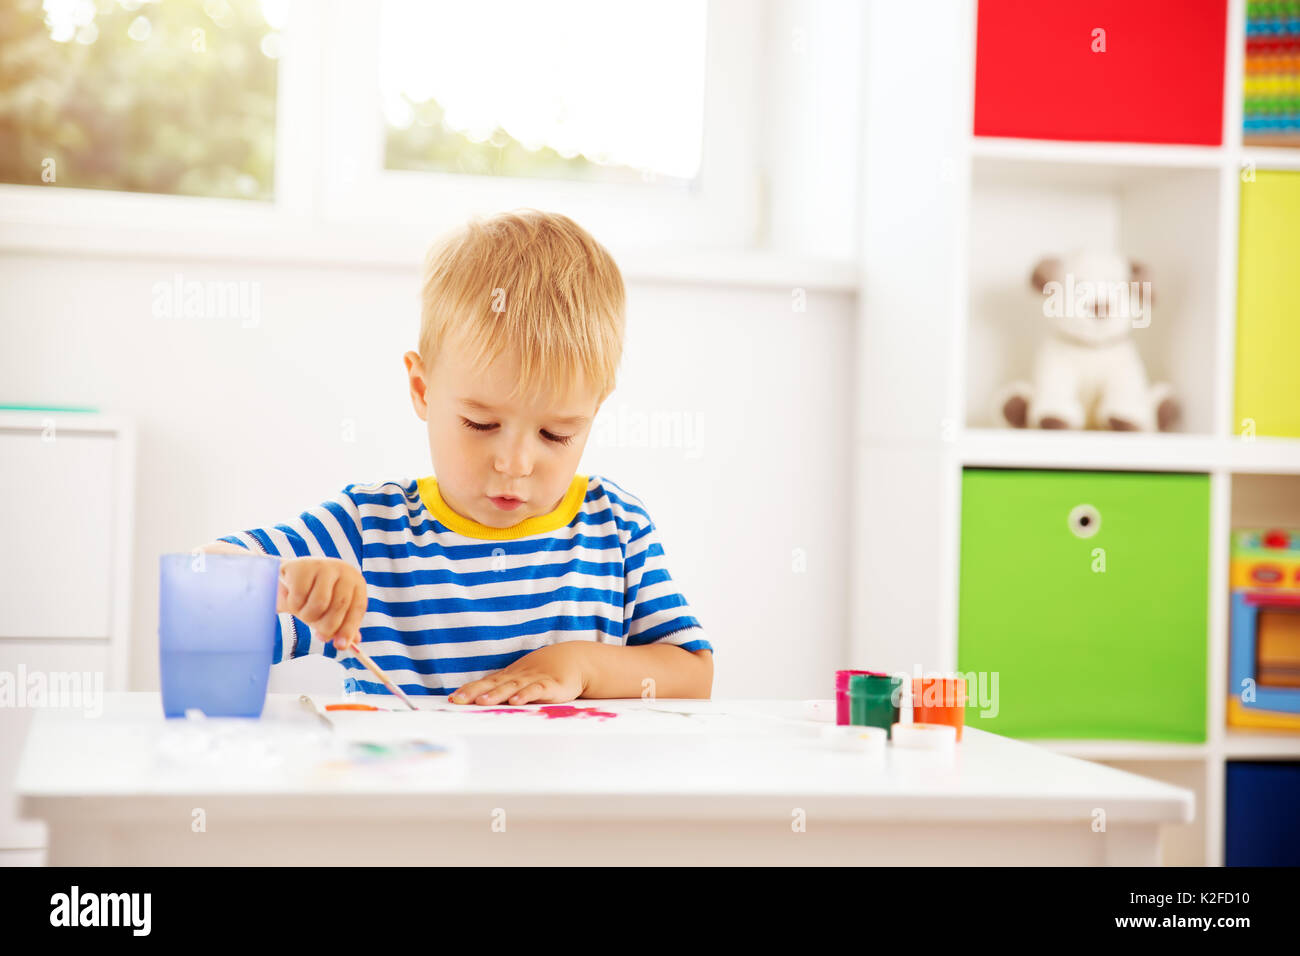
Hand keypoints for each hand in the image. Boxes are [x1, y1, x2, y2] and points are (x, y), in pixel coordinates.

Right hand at [276, 557, 365, 652]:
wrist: (288, 579)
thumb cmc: (315, 597)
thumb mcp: (332, 612)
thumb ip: (344, 626)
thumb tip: (354, 642)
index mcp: (356, 582)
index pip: (358, 607)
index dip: (349, 629)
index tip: (340, 646)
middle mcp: (343, 570)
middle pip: (339, 606)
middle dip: (328, 627)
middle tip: (319, 636)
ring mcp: (323, 566)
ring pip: (319, 604)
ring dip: (308, 616)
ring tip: (304, 613)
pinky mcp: (302, 567)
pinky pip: (299, 597)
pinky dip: (294, 606)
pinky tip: (294, 600)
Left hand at [448, 642, 590, 704]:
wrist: (574, 660)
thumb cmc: (542, 672)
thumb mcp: (520, 679)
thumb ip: (502, 688)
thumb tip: (477, 700)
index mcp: (509, 676)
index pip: (485, 683)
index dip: (469, 690)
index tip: (453, 698)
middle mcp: (517, 677)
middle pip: (493, 684)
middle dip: (475, 692)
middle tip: (458, 700)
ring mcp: (533, 680)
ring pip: (512, 687)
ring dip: (496, 694)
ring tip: (482, 702)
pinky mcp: (550, 686)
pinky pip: (536, 690)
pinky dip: (526, 695)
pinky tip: (516, 701)